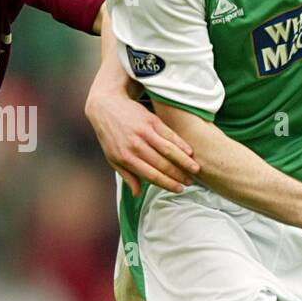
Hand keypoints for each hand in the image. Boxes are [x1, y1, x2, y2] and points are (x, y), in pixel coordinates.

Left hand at [85, 75, 199, 194]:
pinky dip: (181, 144)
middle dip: (179, 175)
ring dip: (184, 161)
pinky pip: (170, 135)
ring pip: (169, 150)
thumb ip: (126, 176)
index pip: (151, 175)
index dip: (167, 184)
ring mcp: (144, 133)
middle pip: (163, 164)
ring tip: (196, 169)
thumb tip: (137, 194)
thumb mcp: (112, 158)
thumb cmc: (109, 136)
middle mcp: (136, 146)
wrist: (106, 106)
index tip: (179, 189)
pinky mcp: (151, 121)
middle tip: (190, 182)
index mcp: (126, 158)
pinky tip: (190, 152)